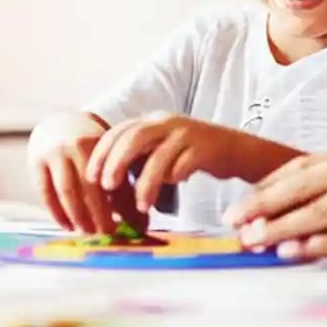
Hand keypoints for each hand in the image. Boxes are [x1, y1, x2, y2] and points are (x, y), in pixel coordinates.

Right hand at [30, 131, 144, 234]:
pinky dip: (56, 212)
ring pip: (65, 191)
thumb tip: (143, 224)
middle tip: (104, 235)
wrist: (60, 122)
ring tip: (87, 233)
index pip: (106, 179)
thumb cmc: (91, 146)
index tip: (118, 227)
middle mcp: (73, 145)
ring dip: (76, 216)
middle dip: (96, 214)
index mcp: (97, 142)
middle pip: (86, 187)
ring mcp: (52, 153)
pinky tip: (67, 226)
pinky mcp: (35, 161)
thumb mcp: (109, 157)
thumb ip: (124, 187)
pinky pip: (45, 193)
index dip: (113, 206)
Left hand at [85, 113, 249, 212]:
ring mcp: (188, 133)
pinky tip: (171, 188)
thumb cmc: (191, 154)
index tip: (91, 176)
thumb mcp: (160, 150)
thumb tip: (106, 184)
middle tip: (107, 186)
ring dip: (146, 182)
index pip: (119, 131)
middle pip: (135, 137)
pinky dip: (174, 176)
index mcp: (152, 121)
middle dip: (116, 162)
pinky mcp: (206, 147)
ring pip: (159, 155)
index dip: (102, 153)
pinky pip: (185, 163)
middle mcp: (167, 122)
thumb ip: (137, 158)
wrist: (235, 149)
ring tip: (141, 205)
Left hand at [222, 138, 326, 259]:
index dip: (273, 183)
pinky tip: (293, 251)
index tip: (246, 198)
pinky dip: (317, 244)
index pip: (306, 164)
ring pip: (317, 210)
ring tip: (251, 239)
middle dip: (262, 203)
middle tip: (232, 218)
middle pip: (302, 184)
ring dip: (279, 227)